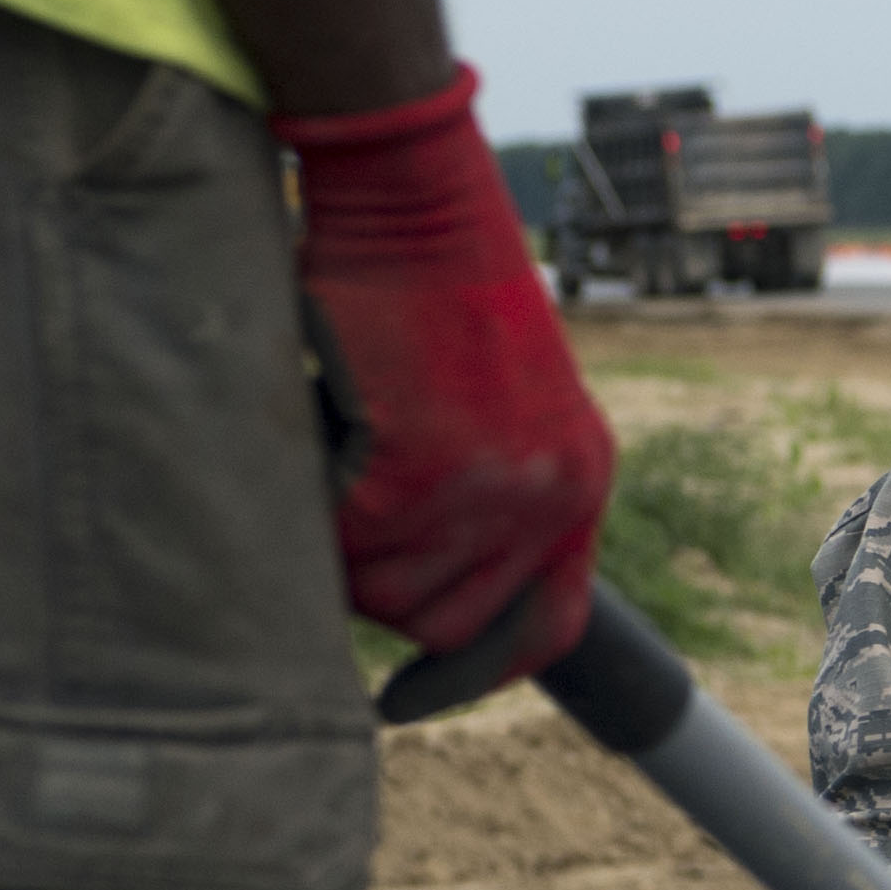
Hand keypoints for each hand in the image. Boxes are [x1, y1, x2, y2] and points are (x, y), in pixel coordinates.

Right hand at [275, 65, 614, 673]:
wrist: (416, 189)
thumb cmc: (428, 279)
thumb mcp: (486, 399)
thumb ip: (473, 486)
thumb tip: (397, 577)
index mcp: (582, 480)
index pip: (551, 625)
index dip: (475, 674)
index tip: (402, 700)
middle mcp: (558, 496)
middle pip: (449, 623)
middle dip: (378, 592)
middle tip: (332, 522)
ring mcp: (497, 489)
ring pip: (383, 592)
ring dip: (334, 545)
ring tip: (325, 458)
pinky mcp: (425, 468)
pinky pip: (342, 542)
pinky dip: (308, 506)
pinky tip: (310, 440)